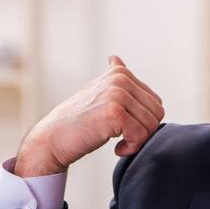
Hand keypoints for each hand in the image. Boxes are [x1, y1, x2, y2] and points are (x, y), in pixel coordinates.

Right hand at [14, 55, 164, 175]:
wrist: (53, 138)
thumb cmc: (76, 121)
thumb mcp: (96, 92)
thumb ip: (112, 78)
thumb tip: (117, 59)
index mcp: (120, 74)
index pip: (155, 103)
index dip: (143, 122)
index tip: (124, 129)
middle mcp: (120, 80)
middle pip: (156, 114)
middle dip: (143, 132)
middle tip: (123, 139)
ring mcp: (117, 95)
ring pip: (151, 126)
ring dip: (137, 142)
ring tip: (119, 143)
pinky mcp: (115, 113)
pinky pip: (140, 136)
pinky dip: (131, 148)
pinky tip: (116, 148)